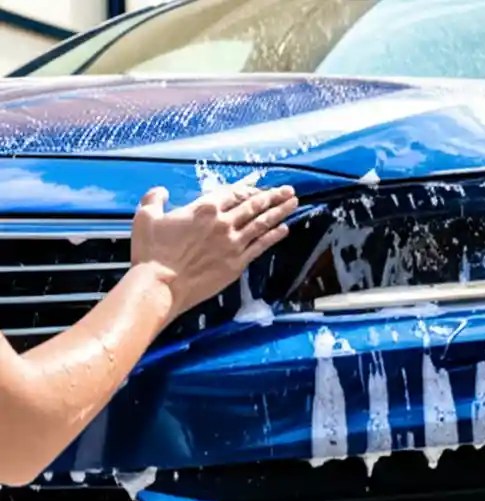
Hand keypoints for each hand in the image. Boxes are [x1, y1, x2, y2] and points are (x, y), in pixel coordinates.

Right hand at [130, 183, 297, 317]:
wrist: (161, 285)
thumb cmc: (151, 253)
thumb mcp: (145, 218)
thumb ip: (154, 200)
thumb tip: (161, 192)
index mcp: (203, 209)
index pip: (233, 193)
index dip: (248, 188)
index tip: (259, 185)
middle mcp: (223, 223)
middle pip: (253, 205)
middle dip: (273, 196)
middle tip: (288, 191)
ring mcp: (232, 243)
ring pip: (262, 223)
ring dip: (279, 212)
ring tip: (293, 203)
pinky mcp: (237, 263)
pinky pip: (260, 246)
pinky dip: (274, 236)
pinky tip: (284, 229)